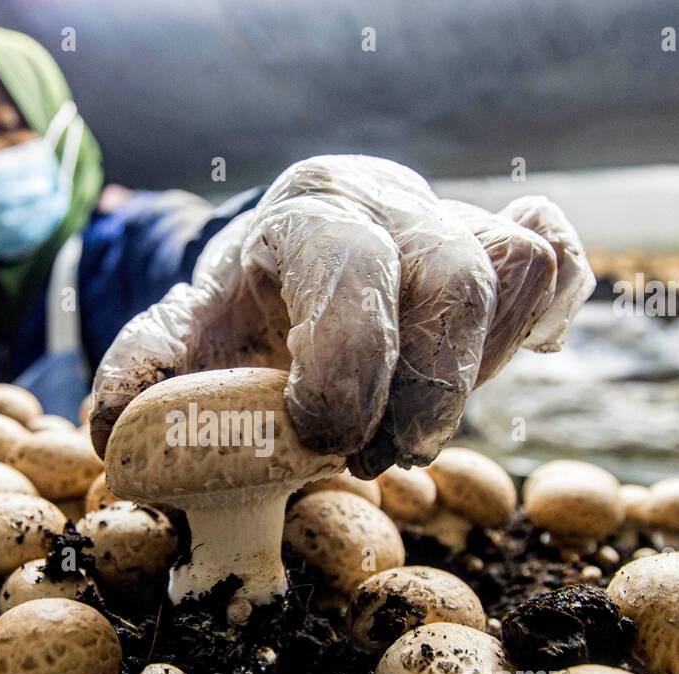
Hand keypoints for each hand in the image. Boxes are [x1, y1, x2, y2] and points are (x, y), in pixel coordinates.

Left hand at [89, 155, 593, 477]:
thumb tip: (121, 435)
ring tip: (408, 431)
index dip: (350, 356)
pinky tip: (514, 356)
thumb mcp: (175, 344)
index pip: (347, 264)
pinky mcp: (500, 253)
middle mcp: (387, 209)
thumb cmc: (236, 319)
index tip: (324, 436)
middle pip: (452, 274)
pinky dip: (549, 313)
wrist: (287, 272)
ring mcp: (452, 225)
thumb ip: (143, 380)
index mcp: (302, 222)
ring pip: (516, 274)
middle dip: (425, 390)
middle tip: (372, 459)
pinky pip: (557, 266)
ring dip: (475, 376)